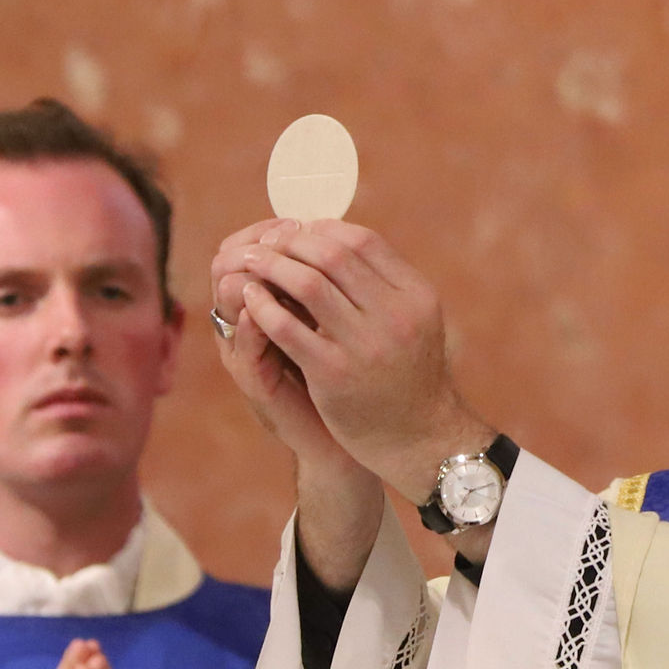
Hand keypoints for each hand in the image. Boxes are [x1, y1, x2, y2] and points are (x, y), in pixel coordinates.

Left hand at [235, 218, 492, 502]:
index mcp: (415, 295)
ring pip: (307, 283)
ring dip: (271, 266)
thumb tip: (336, 239)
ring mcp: (366, 344)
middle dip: (290, 242)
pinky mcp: (335, 373)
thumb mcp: (413, 322)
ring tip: (248, 261)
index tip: (298, 233)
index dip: (322, 229)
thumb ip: (383, 285)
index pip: (362, 240)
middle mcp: (395, 314)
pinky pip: (288, 328)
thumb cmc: (409, 376)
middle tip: (265, 242)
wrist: (420, 439)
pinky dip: (263, 306)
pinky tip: (249, 299)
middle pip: (332, 254)